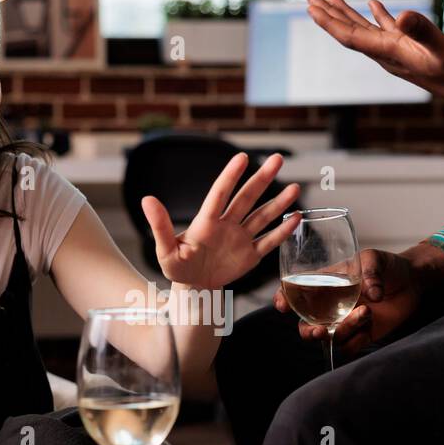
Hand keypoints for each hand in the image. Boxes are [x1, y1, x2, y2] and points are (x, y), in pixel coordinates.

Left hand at [142, 153, 300, 290]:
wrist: (193, 287)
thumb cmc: (177, 267)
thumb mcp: (165, 250)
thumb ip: (160, 226)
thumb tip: (147, 199)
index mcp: (206, 223)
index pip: (220, 194)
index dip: (230, 176)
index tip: (242, 157)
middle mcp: (226, 225)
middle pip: (247, 198)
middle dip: (262, 179)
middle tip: (277, 159)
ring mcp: (240, 239)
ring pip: (262, 217)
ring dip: (278, 203)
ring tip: (295, 188)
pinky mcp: (250, 255)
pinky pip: (269, 242)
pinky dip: (282, 232)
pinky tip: (296, 218)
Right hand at [273, 245, 443, 355]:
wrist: (412, 281)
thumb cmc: (387, 266)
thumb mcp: (374, 259)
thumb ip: (370, 273)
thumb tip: (372, 295)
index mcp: (323, 285)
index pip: (295, 293)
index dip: (283, 300)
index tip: (282, 305)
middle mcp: (329, 307)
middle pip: (305, 326)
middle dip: (308, 332)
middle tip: (320, 330)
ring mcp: (344, 323)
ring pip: (328, 339)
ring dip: (343, 330)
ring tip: (365, 313)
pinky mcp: (361, 335)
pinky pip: (349, 348)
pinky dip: (357, 340)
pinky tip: (370, 324)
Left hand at [305, 0, 443, 130]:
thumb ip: (423, 32)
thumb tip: (400, 16)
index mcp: (391, 53)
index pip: (351, 37)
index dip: (330, 22)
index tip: (312, 6)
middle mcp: (389, 55)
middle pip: (351, 33)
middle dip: (330, 16)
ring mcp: (401, 52)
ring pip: (366, 31)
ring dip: (347, 15)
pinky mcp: (414, 49)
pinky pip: (388, 29)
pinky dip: (377, 16)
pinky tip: (372, 4)